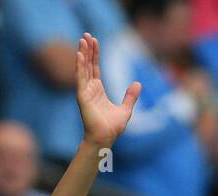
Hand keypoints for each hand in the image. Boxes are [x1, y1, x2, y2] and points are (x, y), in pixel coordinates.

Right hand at [75, 33, 141, 149]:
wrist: (106, 138)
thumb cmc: (112, 128)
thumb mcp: (126, 109)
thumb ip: (130, 96)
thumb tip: (138, 83)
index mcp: (98, 91)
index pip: (95, 69)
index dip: (95, 55)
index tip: (94, 41)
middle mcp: (89, 90)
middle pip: (88, 65)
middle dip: (87, 50)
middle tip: (85, 35)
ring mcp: (85, 93)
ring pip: (83, 69)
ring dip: (82, 54)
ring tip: (82, 40)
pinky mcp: (83, 97)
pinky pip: (80, 79)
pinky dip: (80, 66)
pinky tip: (80, 55)